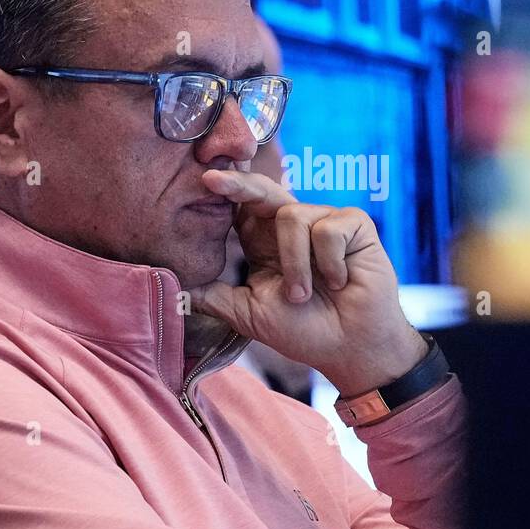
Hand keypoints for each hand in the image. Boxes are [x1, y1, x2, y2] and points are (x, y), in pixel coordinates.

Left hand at [187, 169, 427, 397]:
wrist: (350, 349)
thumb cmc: (304, 332)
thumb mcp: (250, 314)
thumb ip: (215, 297)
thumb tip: (174, 286)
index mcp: (265, 242)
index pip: (241, 208)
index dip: (225, 192)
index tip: (202, 180)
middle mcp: (293, 226)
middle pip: (262, 192)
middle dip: (239, 184)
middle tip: (213, 182)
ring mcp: (325, 222)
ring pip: (292, 217)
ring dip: (295, 265)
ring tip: (304, 295)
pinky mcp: (355, 225)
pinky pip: (329, 229)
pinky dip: (330, 263)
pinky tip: (340, 281)